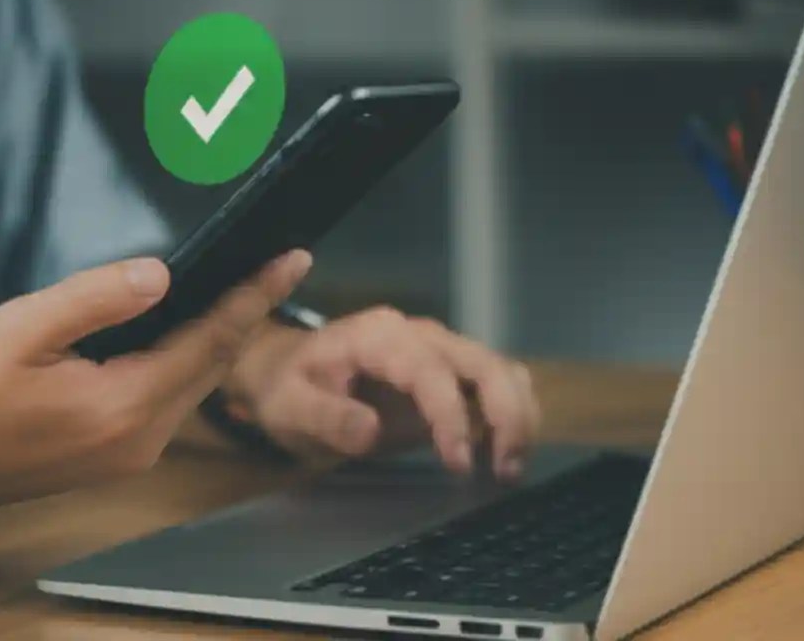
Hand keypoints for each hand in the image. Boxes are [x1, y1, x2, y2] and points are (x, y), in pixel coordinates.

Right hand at [0, 250, 310, 512]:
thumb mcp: (24, 329)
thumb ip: (98, 297)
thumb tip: (161, 274)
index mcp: (124, 406)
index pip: (212, 340)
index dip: (255, 295)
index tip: (293, 260)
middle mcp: (141, 439)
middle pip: (213, 364)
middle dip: (249, 310)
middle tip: (280, 263)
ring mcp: (131, 454)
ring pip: (194, 384)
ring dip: (219, 337)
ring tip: (244, 288)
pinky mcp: (116, 456)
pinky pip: (169, 400)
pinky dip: (186, 362)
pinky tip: (187, 332)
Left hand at [224, 307, 539, 478]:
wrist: (286, 368)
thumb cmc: (287, 387)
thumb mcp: (289, 406)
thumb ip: (327, 417)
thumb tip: (371, 430)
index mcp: (378, 337)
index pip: (430, 371)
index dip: (450, 416)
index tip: (456, 464)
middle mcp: (418, 334)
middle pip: (482, 362)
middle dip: (505, 414)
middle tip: (505, 470)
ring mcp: (438, 349)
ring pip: (499, 369)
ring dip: (517, 415)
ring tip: (510, 468)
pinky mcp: (449, 371)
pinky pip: (496, 381)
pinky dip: (511, 413)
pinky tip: (503, 453)